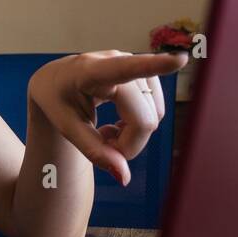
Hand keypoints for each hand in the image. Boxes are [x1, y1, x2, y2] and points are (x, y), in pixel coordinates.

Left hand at [27, 50, 188, 184]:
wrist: (56, 81)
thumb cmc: (58, 101)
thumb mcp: (67, 129)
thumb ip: (94, 152)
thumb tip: (124, 177)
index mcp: (91, 71)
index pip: (126, 69)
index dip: (156, 65)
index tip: (181, 59)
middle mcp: (118, 61)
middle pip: (144, 119)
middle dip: (127, 143)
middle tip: (102, 142)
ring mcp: (134, 66)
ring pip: (153, 117)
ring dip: (132, 134)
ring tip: (106, 128)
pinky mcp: (144, 73)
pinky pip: (155, 111)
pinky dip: (139, 125)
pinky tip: (119, 121)